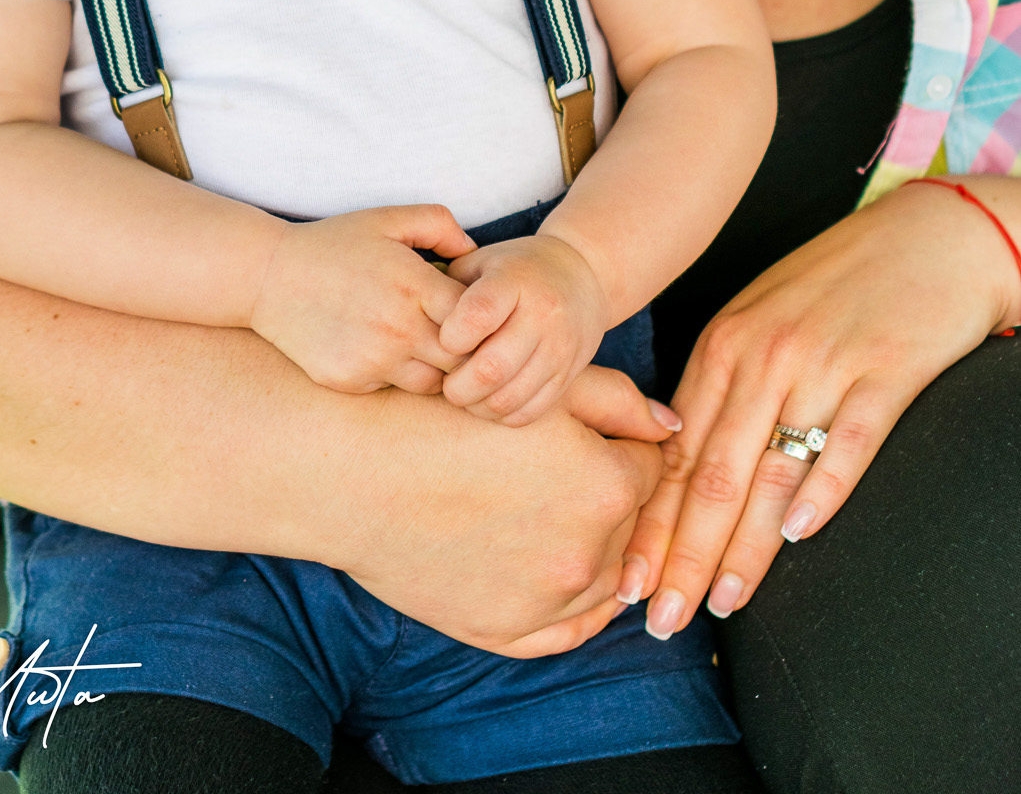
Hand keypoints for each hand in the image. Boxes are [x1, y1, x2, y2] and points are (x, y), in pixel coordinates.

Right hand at [251, 204, 475, 394]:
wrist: (269, 276)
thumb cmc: (334, 244)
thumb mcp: (387, 219)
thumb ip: (439, 224)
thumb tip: (474, 251)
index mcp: (415, 286)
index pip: (478, 321)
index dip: (481, 319)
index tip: (472, 313)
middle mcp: (398, 328)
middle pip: (461, 360)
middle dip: (466, 351)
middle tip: (456, 336)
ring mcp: (373, 360)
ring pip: (431, 384)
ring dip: (433, 368)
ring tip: (420, 344)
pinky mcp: (350, 381)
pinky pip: (391, 388)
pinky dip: (394, 375)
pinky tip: (380, 349)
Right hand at [339, 367, 673, 656]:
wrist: (351, 472)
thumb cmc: (436, 415)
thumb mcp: (530, 388)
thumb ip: (614, 398)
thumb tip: (670, 426)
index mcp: (605, 484)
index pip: (650, 468)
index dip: (622, 445)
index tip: (593, 436)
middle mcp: (588, 552)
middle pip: (631, 524)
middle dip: (610, 495)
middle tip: (565, 470)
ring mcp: (548, 601)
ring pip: (608, 579)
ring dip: (596, 548)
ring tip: (552, 513)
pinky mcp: (508, 633)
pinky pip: (570, 629)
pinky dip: (576, 604)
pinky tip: (558, 572)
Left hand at [438, 233, 609, 424]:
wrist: (583, 275)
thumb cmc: (515, 270)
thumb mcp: (482, 261)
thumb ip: (448, 286)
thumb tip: (414, 321)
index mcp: (515, 280)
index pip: (479, 313)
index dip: (451, 336)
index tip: (443, 340)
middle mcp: (543, 315)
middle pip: (491, 368)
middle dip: (456, 385)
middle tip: (445, 380)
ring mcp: (559, 348)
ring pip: (508, 398)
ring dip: (476, 404)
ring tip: (464, 392)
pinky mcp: (568, 376)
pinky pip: (529, 412)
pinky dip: (501, 414)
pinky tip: (489, 398)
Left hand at [622, 178, 1020, 638]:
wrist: (928, 239)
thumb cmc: (838, 283)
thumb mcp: (762, 320)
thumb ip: (724, 384)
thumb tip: (685, 462)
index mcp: (724, 346)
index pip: (677, 455)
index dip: (650, 525)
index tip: (626, 581)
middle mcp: (763, 357)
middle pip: (713, 475)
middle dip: (681, 555)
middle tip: (659, 619)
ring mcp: (823, 365)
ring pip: (770, 472)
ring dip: (744, 548)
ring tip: (720, 604)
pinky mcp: (884, 372)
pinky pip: (848, 443)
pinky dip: (823, 491)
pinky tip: (800, 537)